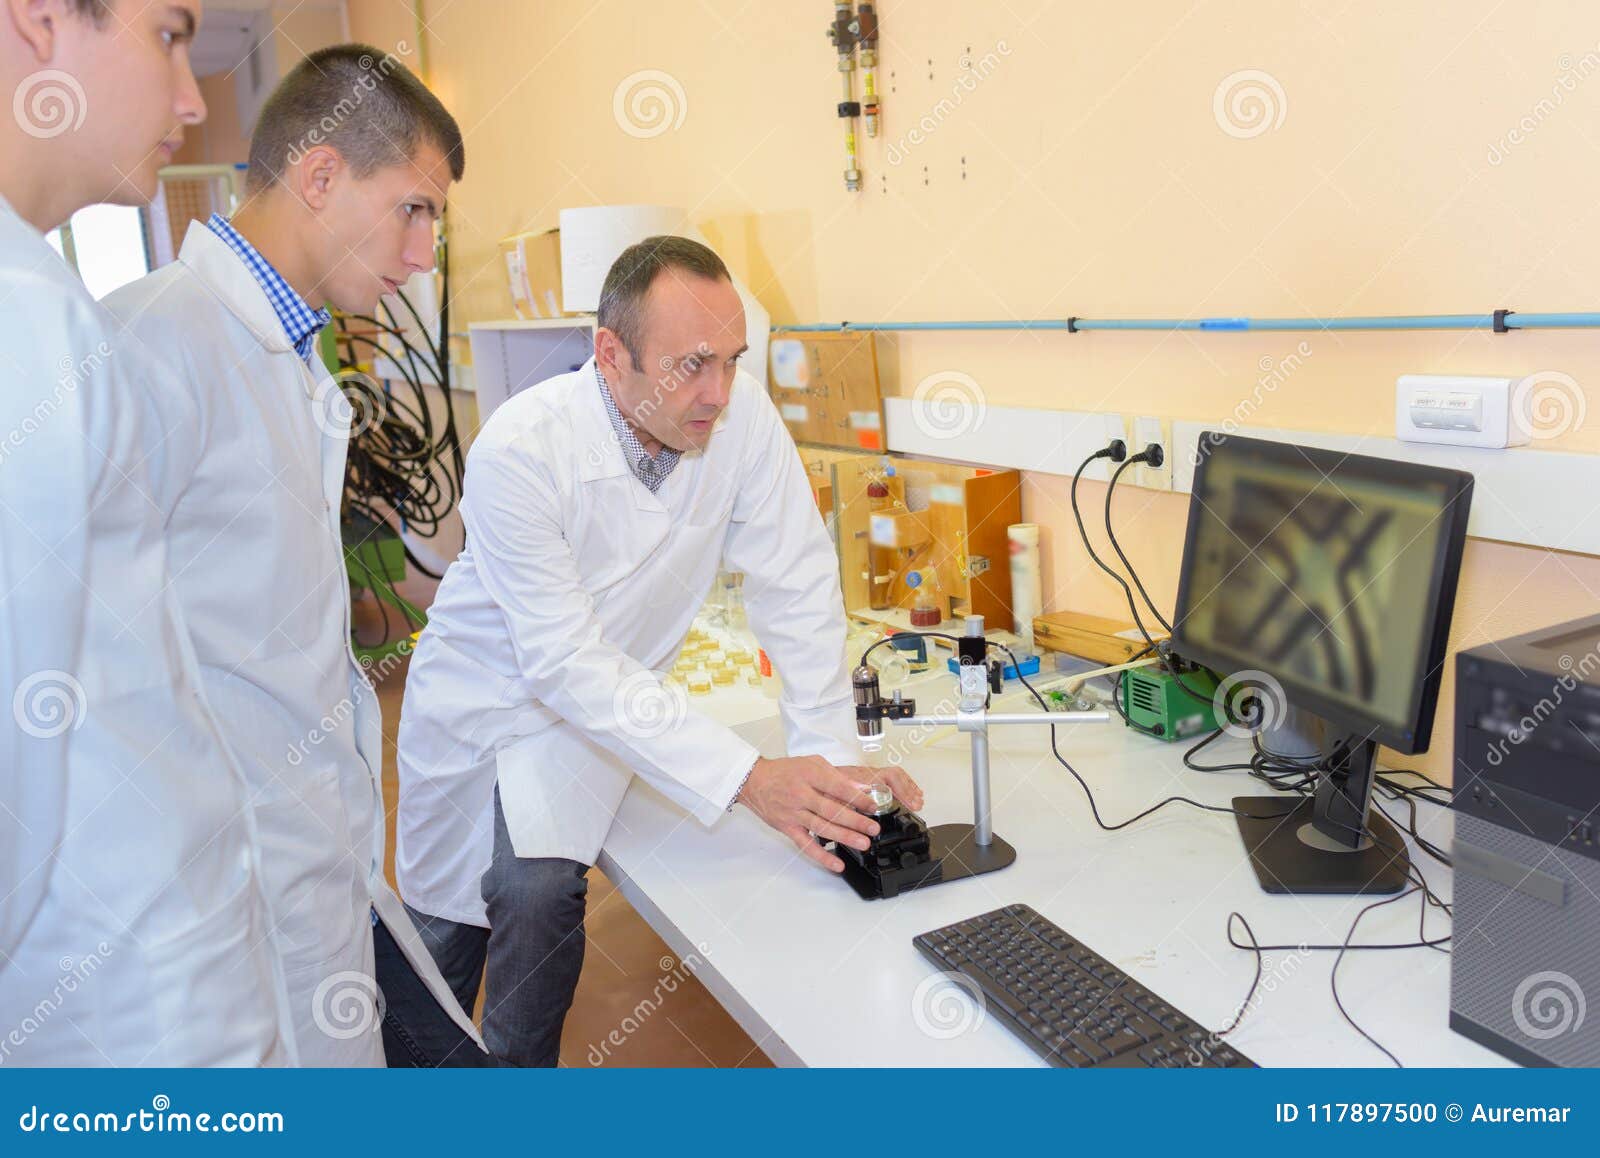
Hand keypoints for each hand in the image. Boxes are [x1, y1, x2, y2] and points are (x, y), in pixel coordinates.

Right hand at [736, 755, 925, 872]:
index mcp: (809, 775)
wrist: (755, 781)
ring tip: (863, 843)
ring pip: (821, 828)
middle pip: (831, 809)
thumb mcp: (812, 764)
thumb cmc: (786, 771)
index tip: (873, 805)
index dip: (857, 797)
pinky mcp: (788, 828)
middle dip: (855, 820)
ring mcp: (793, 813)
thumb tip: (861, 788)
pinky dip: (821, 856)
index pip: (837, 786)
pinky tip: (837, 864)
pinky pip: (806, 845)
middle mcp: (801, 794)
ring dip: (844, 837)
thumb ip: (837, 776)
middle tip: (873, 828)